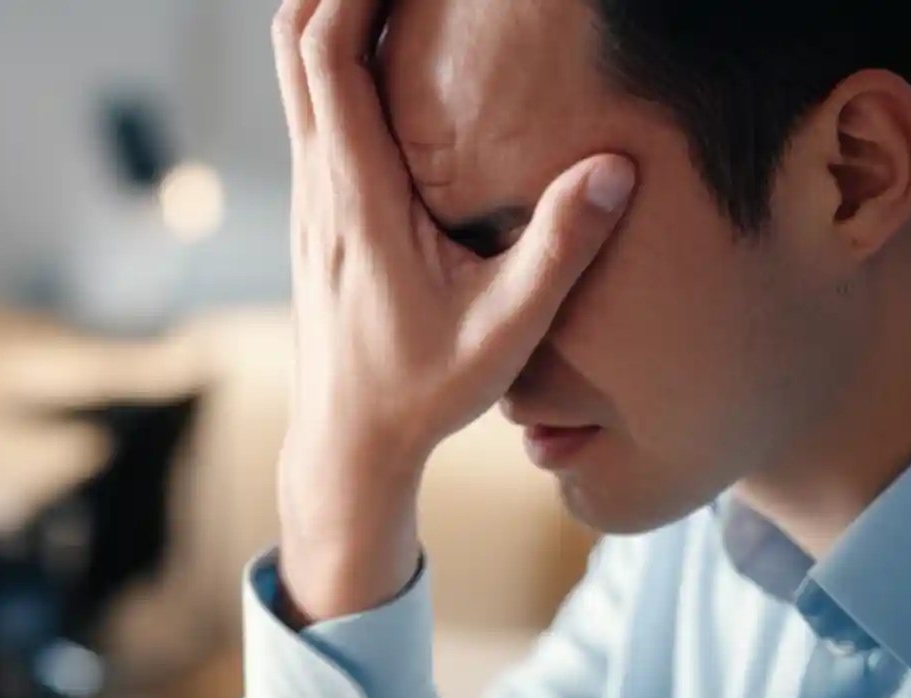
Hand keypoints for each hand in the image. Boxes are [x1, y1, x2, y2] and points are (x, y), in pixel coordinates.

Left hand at [271, 0, 636, 624]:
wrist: (350, 442)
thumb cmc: (423, 391)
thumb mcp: (506, 330)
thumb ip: (562, 249)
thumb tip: (616, 168)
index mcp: (358, 198)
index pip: (329, 60)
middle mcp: (319, 186)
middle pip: (294, 46)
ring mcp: (309, 198)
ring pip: (297, 75)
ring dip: (332, 16)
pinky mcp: (317, 212)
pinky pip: (312, 109)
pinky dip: (335, 60)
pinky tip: (385, 56)